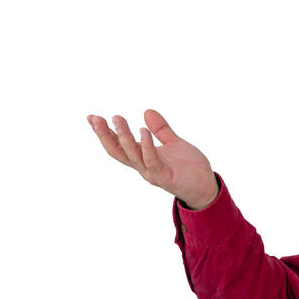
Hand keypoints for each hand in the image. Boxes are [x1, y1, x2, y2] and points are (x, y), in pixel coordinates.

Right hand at [87, 109, 218, 209]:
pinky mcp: (165, 178)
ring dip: (123, 137)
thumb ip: (161, 129)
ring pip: (132, 155)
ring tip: (117, 118)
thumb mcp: (174, 143)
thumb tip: (147, 111)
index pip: (118, 145)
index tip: (91, 117)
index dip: (104, 133)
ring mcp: (153, 173)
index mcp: (143, 157)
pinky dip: (147, 146)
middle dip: (105, 135)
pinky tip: (143, 130)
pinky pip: (152, 161)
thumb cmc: (189, 168)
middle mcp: (144, 166)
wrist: (207, 186)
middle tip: (94, 118)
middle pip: (118, 151)